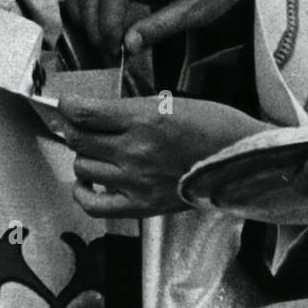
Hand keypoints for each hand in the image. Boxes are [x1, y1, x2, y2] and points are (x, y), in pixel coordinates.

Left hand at [58, 94, 266, 218]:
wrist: (240, 160)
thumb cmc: (213, 126)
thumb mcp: (170, 102)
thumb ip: (131, 108)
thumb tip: (95, 112)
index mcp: (144, 118)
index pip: (84, 113)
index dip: (67, 106)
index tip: (67, 104)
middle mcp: (135, 150)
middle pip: (78, 139)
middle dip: (74, 129)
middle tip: (81, 126)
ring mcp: (136, 181)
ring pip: (83, 167)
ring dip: (84, 156)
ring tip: (95, 151)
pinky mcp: (141, 205)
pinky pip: (94, 204)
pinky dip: (83, 192)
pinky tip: (89, 181)